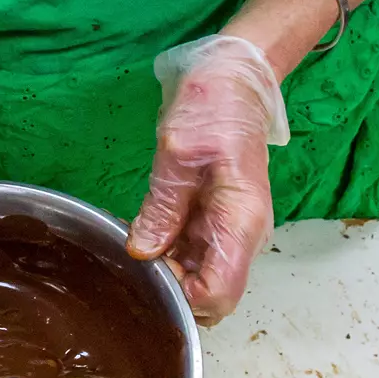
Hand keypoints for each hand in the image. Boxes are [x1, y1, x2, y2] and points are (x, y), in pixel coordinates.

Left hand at [127, 34, 288, 324]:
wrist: (234, 80)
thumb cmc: (214, 107)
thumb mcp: (178, 152)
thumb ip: (162, 206)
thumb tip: (142, 251)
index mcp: (241, 222)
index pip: (219, 295)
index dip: (181, 297)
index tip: (150, 270)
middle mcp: (242, 236)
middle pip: (211, 296)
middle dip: (172, 289)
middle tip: (136, 256)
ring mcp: (229, 231)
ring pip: (200, 279)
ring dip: (168, 272)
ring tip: (136, 242)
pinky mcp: (215, 223)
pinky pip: (192, 256)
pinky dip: (168, 255)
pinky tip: (144, 235)